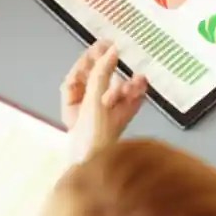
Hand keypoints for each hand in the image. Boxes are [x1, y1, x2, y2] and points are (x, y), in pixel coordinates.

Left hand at [60, 40, 148, 161]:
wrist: (99, 170)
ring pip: (116, 93)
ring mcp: (104, 117)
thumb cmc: (88, 141)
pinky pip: (128, 106)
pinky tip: (142, 88)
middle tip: (121, 55)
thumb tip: (110, 52)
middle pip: (98, 81)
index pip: (79, 74)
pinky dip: (135, 97)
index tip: (104, 44)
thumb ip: (102, 75)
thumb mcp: (93, 101)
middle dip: (112, 70)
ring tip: (136, 80)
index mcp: (73, 102)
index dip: (90, 58)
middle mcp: (87, 109)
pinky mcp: (119, 126)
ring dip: (126, 84)